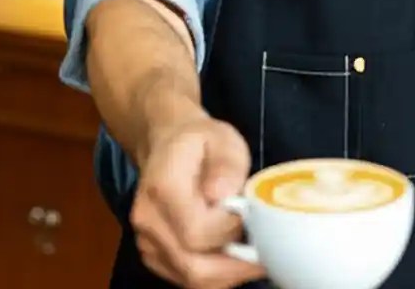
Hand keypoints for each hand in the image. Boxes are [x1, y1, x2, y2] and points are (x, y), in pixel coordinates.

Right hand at [131, 116, 266, 287]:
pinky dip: (216, 276)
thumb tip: (223, 196)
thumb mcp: (222, 139)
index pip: (197, 232)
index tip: (251, 216)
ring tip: (254, 257)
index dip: (230, 231)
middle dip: (235, 267)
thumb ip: (225, 165)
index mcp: (163, 190)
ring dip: (228, 275)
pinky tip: (235, 258)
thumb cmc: (200, 142)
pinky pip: (186, 279)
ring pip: (191, 280)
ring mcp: (148, 242)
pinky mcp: (156, 255)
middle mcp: (149, 221)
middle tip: (266, 255)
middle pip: (192, 267)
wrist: (168, 145)